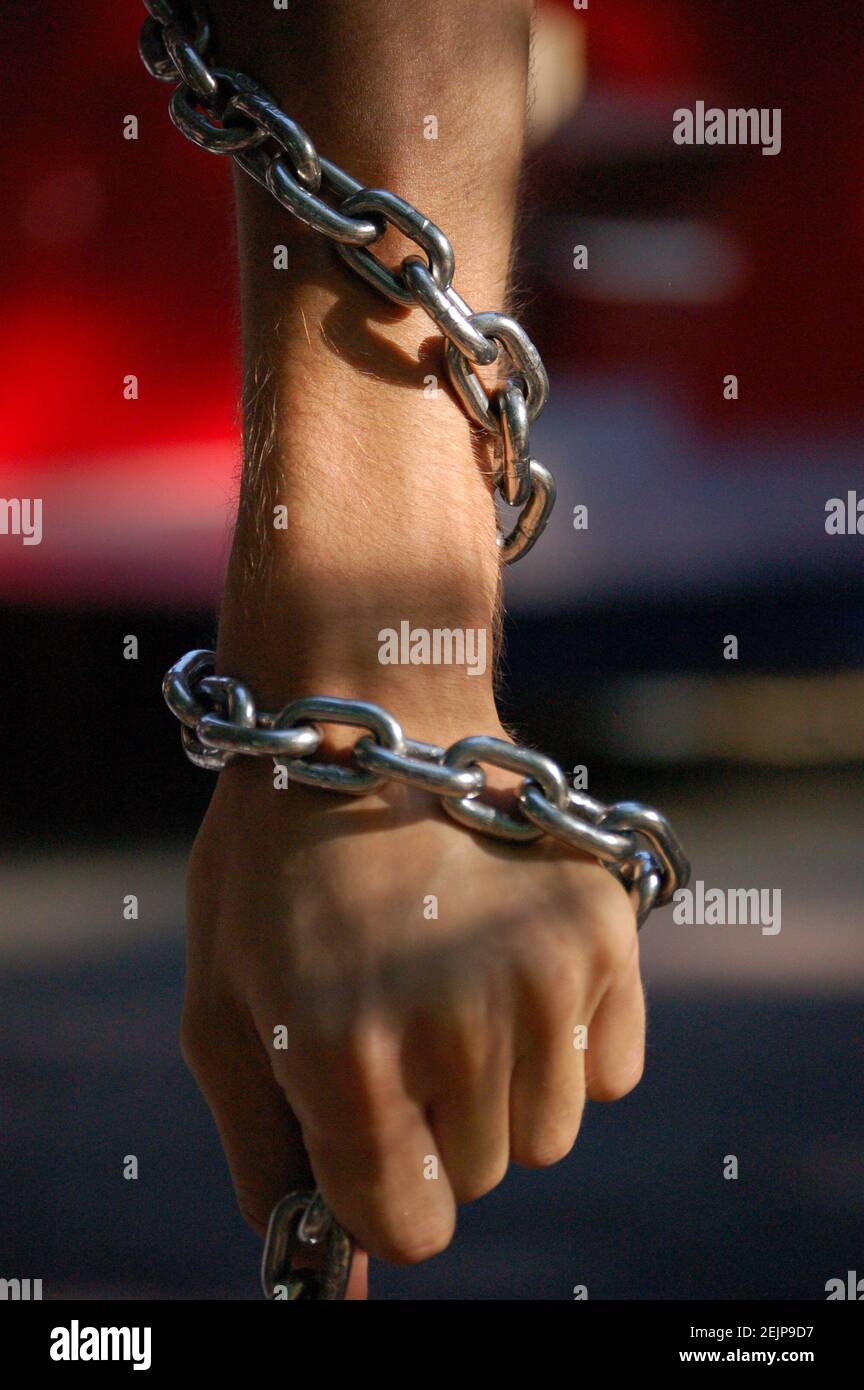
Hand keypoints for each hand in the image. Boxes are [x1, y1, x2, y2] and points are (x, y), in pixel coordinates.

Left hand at [181, 737, 643, 1279]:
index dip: (382, 1189)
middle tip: (398, 1012)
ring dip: (501, 1084)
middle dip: (431, 1120)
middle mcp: (458, 1025)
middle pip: (476, 1176)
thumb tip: (334, 1287)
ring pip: (546, 1132)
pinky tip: (510, 959)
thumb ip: (271, 1162)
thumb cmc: (275, 868)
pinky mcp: (606, 931)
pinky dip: (566, 1040)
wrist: (372, 722)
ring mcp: (544, 976)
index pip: (409, 1227)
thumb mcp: (225, 1012)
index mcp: (347, 1055)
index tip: (369, 1125)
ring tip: (453, 977)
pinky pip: (608, 1071)